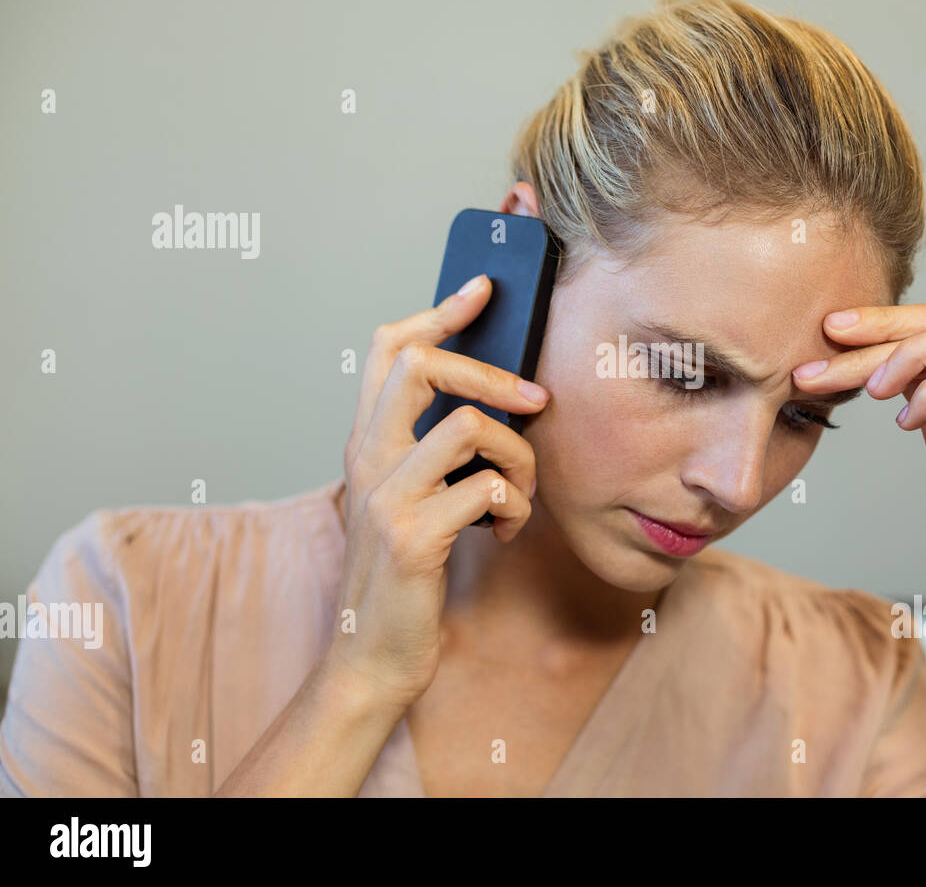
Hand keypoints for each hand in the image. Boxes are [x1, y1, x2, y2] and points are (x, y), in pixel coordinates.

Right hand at [325, 274, 550, 709]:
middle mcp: (368, 459)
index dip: (437, 311)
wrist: (372, 658)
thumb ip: (436, 451)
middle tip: (535, 401)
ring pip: (470, 425)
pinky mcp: (411, 537)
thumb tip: (502, 403)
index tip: (482, 289)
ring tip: (519, 496)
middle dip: (492, 373)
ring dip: (518, 458)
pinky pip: (487, 488)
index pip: (389, 350)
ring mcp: (385, 497)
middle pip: (422, 364)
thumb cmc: (406, 577)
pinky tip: (505, 531)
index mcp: (368, 444)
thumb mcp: (412, 500)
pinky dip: (514, 507)